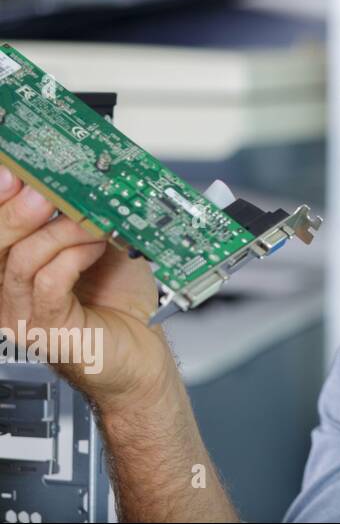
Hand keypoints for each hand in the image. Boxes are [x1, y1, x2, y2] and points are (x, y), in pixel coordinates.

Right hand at [0, 165, 179, 413]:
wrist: (142, 356)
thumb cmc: (120, 303)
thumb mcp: (103, 245)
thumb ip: (87, 214)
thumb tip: (89, 174)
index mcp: (14, 267)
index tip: (12, 168)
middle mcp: (10, 291)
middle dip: (16, 207)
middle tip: (43, 185)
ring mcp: (24, 313)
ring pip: (20, 260)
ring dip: (60, 231)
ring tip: (92, 219)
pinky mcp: (47, 330)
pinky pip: (48, 284)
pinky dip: (73, 257)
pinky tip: (96, 247)